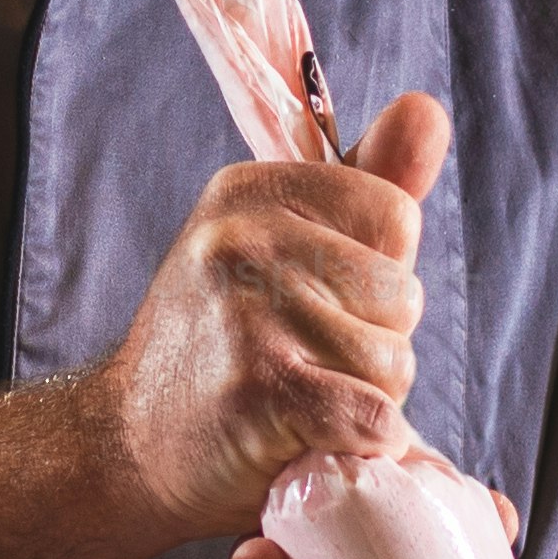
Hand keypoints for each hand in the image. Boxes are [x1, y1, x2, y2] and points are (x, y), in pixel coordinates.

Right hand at [81, 93, 450, 545]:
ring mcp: (247, 313)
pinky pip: (373, 418)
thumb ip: (365, 182)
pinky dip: (360, 444)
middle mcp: (242, 240)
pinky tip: (307, 439)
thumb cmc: (224, 349)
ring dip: (364, 399)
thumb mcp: (282, 246)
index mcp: (249, 192)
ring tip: (297, 401)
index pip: (395, 217)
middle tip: (299, 362)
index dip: (377, 277)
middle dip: (374, 343)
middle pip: (403, 295)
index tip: (313, 304)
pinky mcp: (260, 391)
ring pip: (394, 362)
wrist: (130, 449)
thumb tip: (427, 109)